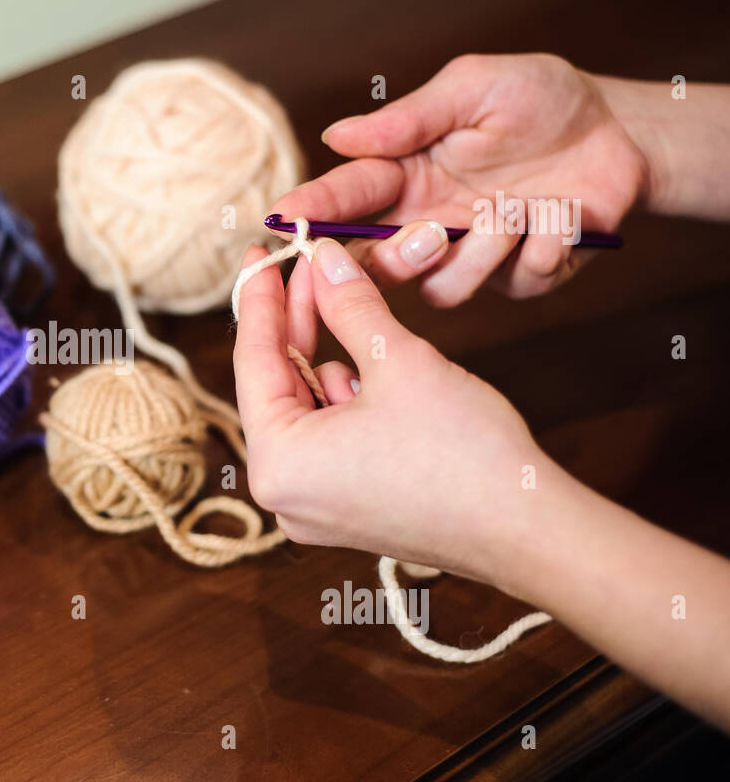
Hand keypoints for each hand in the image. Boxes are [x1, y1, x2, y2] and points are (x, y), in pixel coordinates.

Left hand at [233, 236, 547, 586]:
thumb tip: (323, 259)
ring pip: (305, 408)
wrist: (529, 531)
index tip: (259, 251)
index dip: (259, 298)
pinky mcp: (343, 510)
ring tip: (360, 323)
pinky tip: (381, 380)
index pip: (252, 361)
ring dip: (329, 360)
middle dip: (297, 324)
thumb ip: (349, 306)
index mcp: (276, 462)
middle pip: (275, 385)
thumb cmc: (464, 453)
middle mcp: (281, 493)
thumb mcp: (398, 360)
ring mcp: (311, 507)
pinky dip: (347, 400)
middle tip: (309, 264)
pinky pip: (328, 438)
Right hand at [271, 53, 649, 305]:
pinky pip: (511, 286)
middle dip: (398, 259)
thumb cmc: (541, 99)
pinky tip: (563, 216)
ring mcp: (468, 255)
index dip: (310, 213)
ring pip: (440, 291)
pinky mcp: (515, 278)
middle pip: (375, 268)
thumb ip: (407, 118)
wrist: (620, 132)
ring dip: (488, 249)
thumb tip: (335, 136)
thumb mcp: (473, 87)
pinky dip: (543, 246)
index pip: (344, 201)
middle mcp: (425, 222)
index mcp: (405, 176)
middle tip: (435, 230)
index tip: (281, 222)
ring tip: (528, 203)